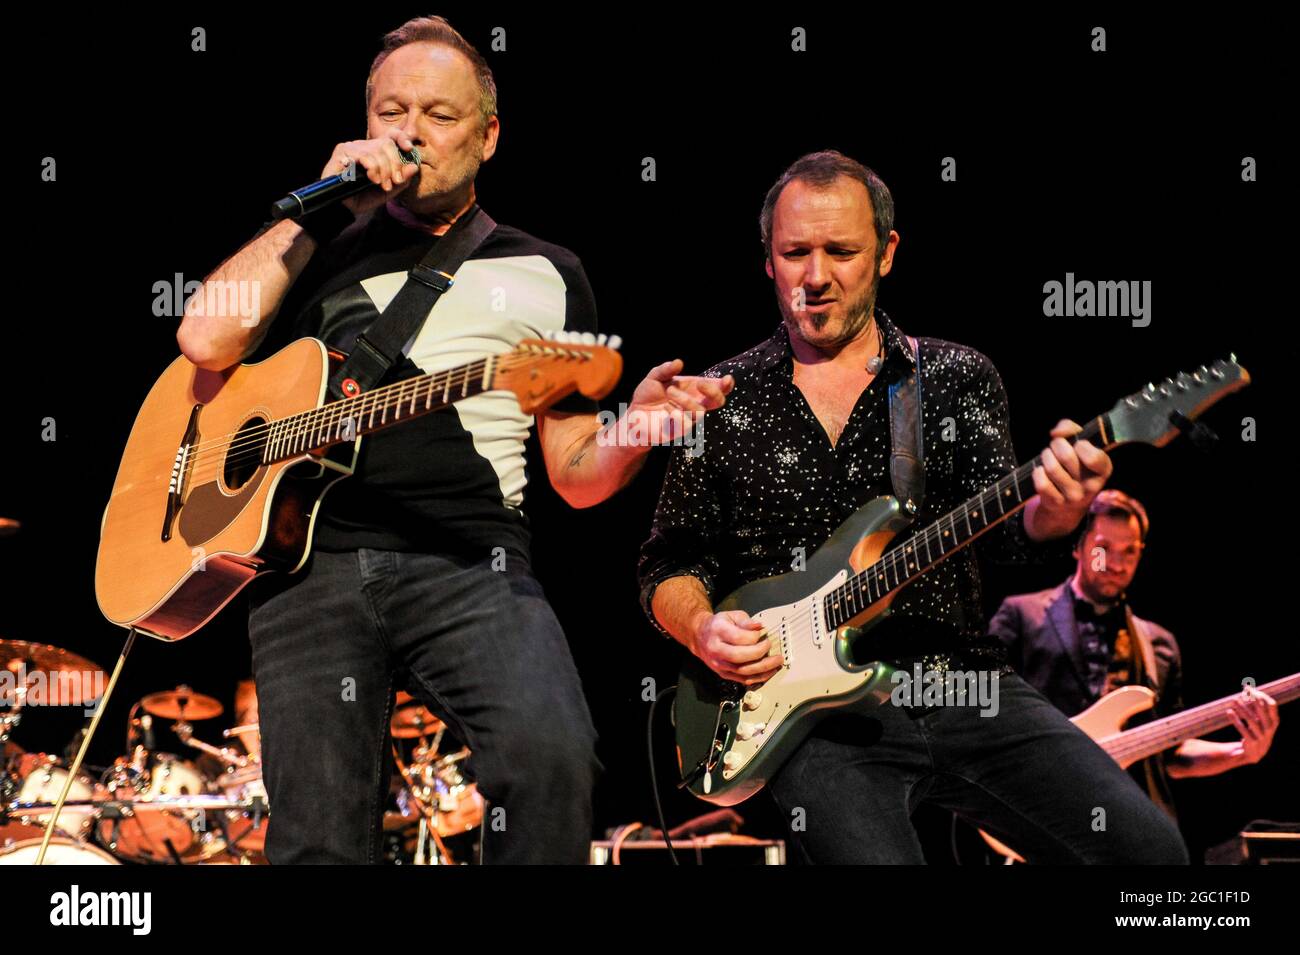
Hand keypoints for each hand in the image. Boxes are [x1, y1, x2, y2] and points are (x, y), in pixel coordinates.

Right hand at [319, 129, 420, 215]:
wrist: (344, 208)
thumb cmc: (364, 198)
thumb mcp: (388, 191)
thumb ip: (402, 180)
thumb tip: (414, 167)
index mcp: (376, 151)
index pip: (391, 135)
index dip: (401, 138)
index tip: (409, 149)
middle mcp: (364, 145)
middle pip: (387, 143)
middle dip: (395, 164)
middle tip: (396, 181)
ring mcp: (352, 146)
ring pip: (376, 150)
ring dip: (384, 170)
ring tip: (383, 185)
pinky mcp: (342, 151)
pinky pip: (364, 155)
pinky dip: (373, 168)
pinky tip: (373, 180)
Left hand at [624, 359, 733, 446]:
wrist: (634, 415)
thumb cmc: (648, 395)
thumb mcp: (654, 377)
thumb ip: (666, 369)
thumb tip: (679, 363)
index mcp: (694, 390)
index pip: (717, 388)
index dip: (726, 385)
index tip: (727, 379)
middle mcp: (695, 404)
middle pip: (718, 402)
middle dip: (714, 392)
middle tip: (700, 384)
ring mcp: (688, 418)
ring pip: (700, 413)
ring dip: (686, 400)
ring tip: (669, 391)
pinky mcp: (679, 431)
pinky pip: (685, 425)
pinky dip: (676, 414)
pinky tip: (666, 408)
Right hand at [691, 609, 781, 684]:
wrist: (700, 636)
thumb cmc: (718, 625)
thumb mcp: (732, 616)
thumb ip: (746, 621)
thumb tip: (760, 627)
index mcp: (718, 631)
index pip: (739, 638)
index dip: (755, 637)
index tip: (763, 634)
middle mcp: (716, 649)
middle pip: (739, 656)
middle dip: (760, 653)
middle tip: (771, 647)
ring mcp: (719, 664)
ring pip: (742, 671)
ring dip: (763, 669)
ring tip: (776, 662)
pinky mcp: (723, 674)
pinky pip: (742, 680)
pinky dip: (757, 678)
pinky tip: (768, 672)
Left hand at [1026, 418, 1112, 538]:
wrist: (1067, 506)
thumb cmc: (1075, 468)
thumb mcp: (1081, 448)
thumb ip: (1072, 429)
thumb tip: (1056, 432)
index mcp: (1103, 470)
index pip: (1093, 456)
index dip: (1080, 444)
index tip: (1077, 444)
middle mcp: (1091, 486)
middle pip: (1066, 456)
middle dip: (1056, 445)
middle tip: (1056, 447)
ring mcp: (1073, 497)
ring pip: (1051, 467)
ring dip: (1045, 456)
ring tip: (1048, 457)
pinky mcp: (1055, 503)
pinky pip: (1041, 481)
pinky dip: (1037, 472)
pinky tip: (1042, 472)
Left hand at [1229, 686, 1279, 764]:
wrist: (1252, 753)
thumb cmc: (1255, 732)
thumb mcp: (1258, 720)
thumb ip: (1256, 708)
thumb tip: (1248, 689)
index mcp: (1274, 722)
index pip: (1272, 706)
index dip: (1262, 696)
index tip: (1249, 689)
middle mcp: (1269, 729)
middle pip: (1262, 712)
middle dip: (1253, 701)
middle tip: (1242, 692)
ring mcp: (1262, 737)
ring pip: (1252, 721)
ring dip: (1242, 709)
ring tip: (1233, 700)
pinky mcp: (1252, 743)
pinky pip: (1243, 730)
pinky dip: (1236, 720)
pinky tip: (1229, 712)